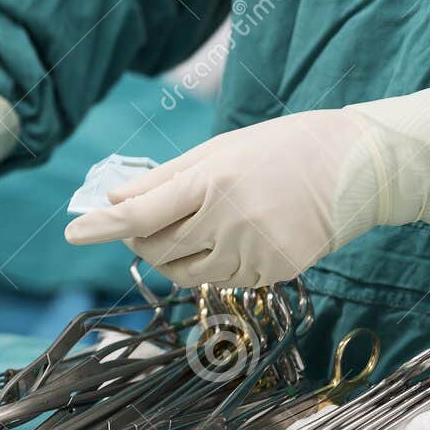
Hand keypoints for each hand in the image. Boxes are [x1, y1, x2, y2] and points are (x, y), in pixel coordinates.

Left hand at [64, 109, 382, 286]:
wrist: (356, 167)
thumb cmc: (279, 149)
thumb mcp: (217, 151)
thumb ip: (162, 181)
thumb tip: (113, 201)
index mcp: (212, 182)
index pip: (142, 213)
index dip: (103, 227)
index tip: (72, 234)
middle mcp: (229, 220)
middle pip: (157, 249)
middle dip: (143, 239)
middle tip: (153, 219)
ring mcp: (253, 251)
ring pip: (186, 273)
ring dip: (175, 256)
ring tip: (199, 223)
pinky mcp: (274, 273)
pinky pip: (222, 279)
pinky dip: (214, 263)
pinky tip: (236, 235)